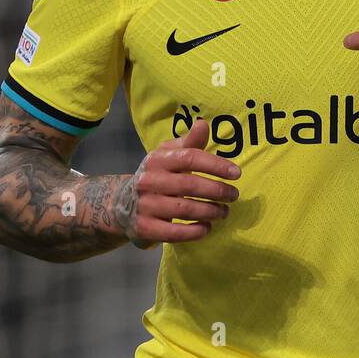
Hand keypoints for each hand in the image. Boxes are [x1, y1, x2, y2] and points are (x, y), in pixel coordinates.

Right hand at [116, 118, 240, 247]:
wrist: (121, 204)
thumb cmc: (156, 176)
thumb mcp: (168, 155)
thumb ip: (188, 143)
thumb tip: (203, 124)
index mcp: (157, 159)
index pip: (190, 157)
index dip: (216, 165)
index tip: (236, 173)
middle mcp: (148, 181)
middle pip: (190, 184)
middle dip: (217, 191)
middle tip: (234, 195)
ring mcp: (145, 205)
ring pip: (185, 209)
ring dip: (210, 212)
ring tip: (224, 212)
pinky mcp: (144, 228)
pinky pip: (174, 233)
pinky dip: (194, 232)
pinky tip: (206, 228)